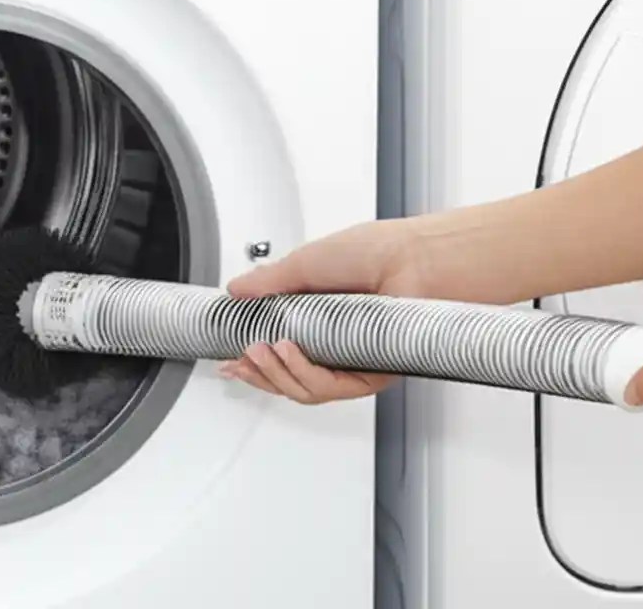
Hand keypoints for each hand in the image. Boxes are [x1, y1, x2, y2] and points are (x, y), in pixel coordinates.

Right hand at [219, 218, 431, 403]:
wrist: (412, 257)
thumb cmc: (375, 251)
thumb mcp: (305, 263)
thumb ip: (268, 283)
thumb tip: (237, 290)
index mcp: (319, 320)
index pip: (280, 354)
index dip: (253, 363)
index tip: (230, 360)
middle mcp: (336, 344)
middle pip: (287, 380)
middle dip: (258, 374)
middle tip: (239, 358)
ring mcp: (352, 361)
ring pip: (305, 391)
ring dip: (275, 375)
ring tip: (258, 351)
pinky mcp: (372, 373)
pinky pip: (330, 389)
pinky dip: (302, 373)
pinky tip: (286, 352)